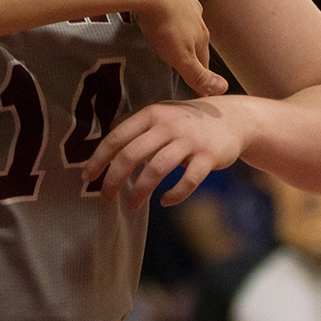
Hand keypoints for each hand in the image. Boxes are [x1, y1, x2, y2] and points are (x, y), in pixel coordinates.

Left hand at [81, 96, 246, 207]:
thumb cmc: (187, 122)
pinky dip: (174, 194)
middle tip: (105, 198)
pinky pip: (188, 180)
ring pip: (157, 169)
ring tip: (131, 205)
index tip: (87, 177)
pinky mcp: (209, 157)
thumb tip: (104, 153)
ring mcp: (190, 141)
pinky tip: (164, 202)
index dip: (99, 158)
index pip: (117, 137)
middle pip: (131, 154)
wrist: (233, 118)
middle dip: (113, 179)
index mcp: (151, 115)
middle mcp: (168, 125)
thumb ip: (135, 130)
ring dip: (140, 191)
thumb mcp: (160, 116)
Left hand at [134, 0, 223, 99]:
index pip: (202, 56)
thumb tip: (222, 90)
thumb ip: (198, 75)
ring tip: (174, 18)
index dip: (198, 70)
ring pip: (181, 1)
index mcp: (198, 33)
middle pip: (194, 31)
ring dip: (180, 9)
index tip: (193, 81)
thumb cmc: (163, 26)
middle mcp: (193, 10)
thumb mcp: (180, 57)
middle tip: (181, 52)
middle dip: (191, 41)